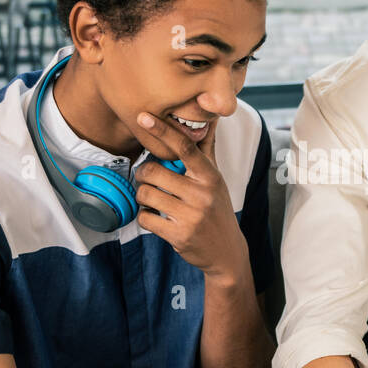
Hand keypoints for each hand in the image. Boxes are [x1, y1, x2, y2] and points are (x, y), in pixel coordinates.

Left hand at [134, 110, 246, 280]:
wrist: (226, 251)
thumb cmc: (217, 208)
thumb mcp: (216, 178)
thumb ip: (207, 148)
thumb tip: (211, 117)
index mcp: (210, 176)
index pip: (184, 147)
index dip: (162, 130)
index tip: (144, 117)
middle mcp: (202, 194)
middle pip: (153, 172)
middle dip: (143, 174)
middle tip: (147, 178)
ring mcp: (191, 216)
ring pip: (145, 194)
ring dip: (142, 196)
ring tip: (152, 199)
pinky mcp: (179, 235)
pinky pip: (145, 218)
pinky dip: (145, 217)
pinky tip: (155, 217)